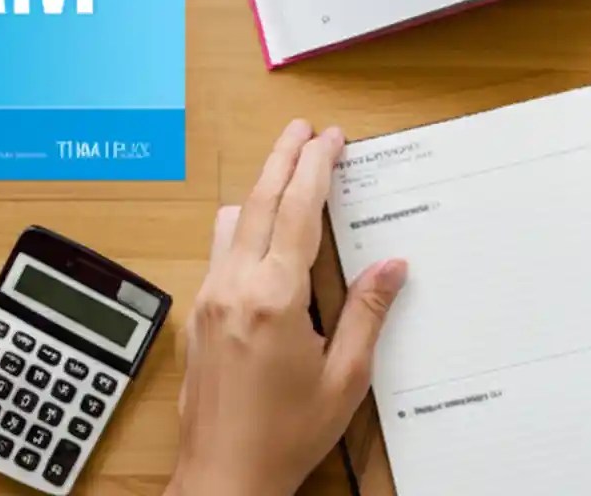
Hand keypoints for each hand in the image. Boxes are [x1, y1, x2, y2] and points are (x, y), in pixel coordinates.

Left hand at [165, 120, 407, 495]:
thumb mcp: (345, 379)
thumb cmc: (285, 436)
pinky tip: (262, 234)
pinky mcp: (198, 316)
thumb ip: (367, 314)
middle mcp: (232, 289)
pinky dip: (242, 225)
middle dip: (282, 158)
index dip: (315, 167)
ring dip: (258, 189)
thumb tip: (392, 266)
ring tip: (285, 172)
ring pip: (229, 222)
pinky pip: (219, 251)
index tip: (329, 139)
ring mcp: (208, 300)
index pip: (295, 211)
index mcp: (273, 300)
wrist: (223, 478)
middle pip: (255, 201)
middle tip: (302, 130)